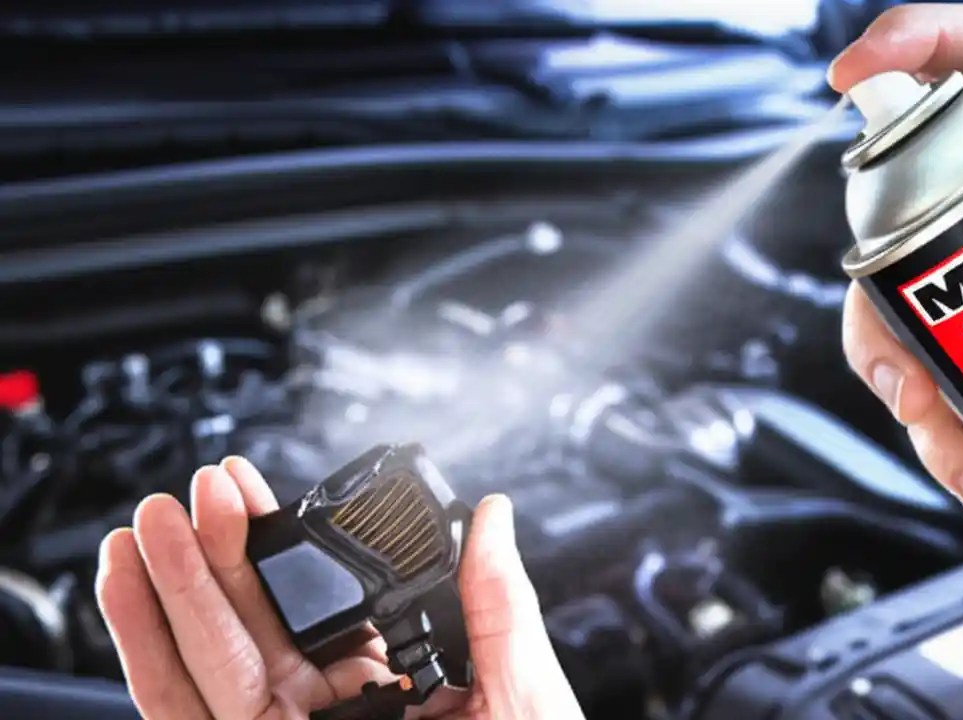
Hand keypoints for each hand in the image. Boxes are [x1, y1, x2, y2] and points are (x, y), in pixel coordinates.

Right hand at [95, 457, 584, 719]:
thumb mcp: (521, 687)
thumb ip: (495, 602)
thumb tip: (493, 513)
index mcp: (390, 687)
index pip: (317, 607)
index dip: (275, 548)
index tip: (247, 491)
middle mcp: (328, 715)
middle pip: (252, 626)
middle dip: (214, 559)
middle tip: (192, 494)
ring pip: (209, 665)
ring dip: (170, 596)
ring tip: (144, 528)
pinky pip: (186, 715)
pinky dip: (152, 657)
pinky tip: (130, 594)